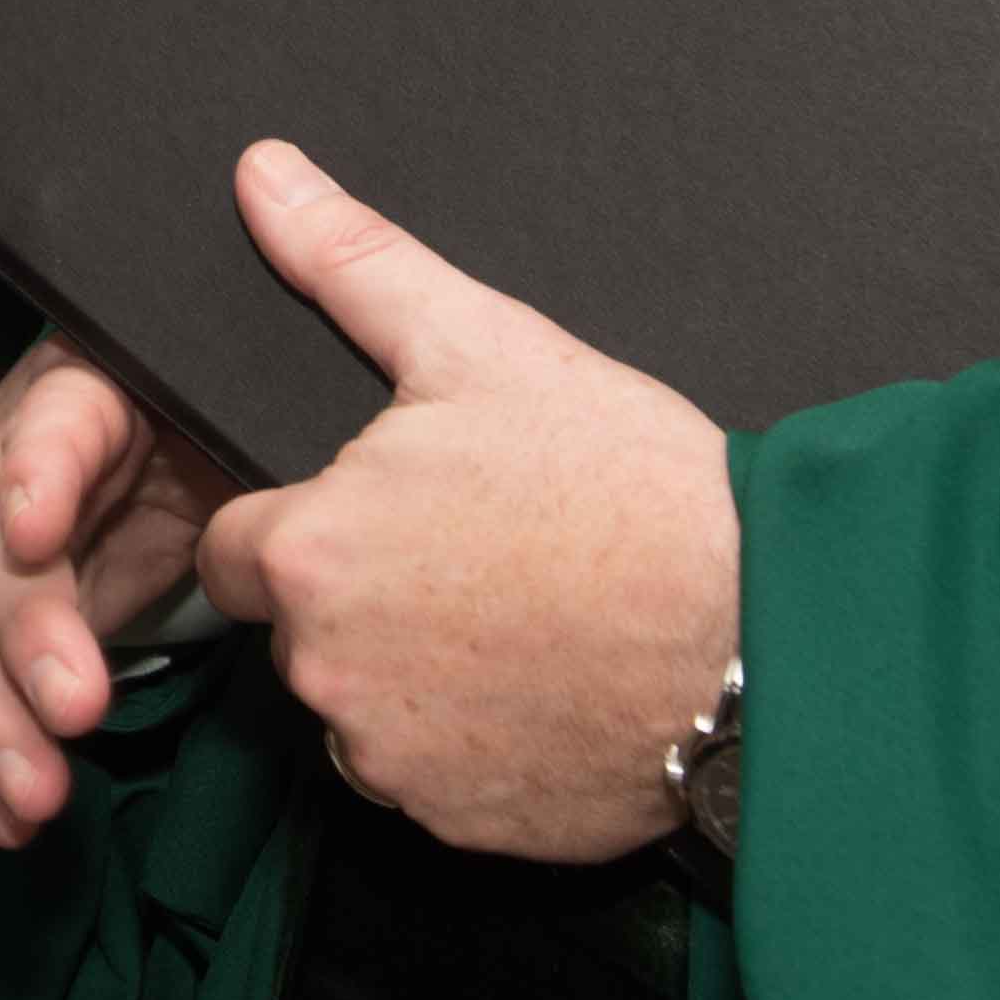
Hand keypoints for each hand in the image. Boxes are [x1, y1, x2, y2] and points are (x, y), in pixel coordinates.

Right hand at [0, 331, 236, 847]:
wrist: (176, 448)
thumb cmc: (210, 428)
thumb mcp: (229, 420)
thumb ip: (245, 440)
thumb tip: (281, 501)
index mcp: (77, 391)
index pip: (50, 425)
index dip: (38, 476)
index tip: (38, 533)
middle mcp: (3, 463)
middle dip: (23, 636)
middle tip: (73, 709)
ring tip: (37, 796)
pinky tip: (14, 817)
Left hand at [193, 143, 739, 861]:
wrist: (761, 632)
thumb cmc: (626, 486)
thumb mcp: (483, 342)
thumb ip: (349, 263)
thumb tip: (261, 173)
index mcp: (312, 553)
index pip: (239, 550)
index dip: (305, 519)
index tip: (386, 505)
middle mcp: (329, 674)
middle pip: (302, 631)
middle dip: (363, 592)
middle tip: (475, 545)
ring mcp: (397, 763)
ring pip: (364, 706)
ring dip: (413, 669)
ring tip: (520, 610)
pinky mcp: (463, 826)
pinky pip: (432, 779)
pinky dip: (473, 739)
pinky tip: (546, 680)